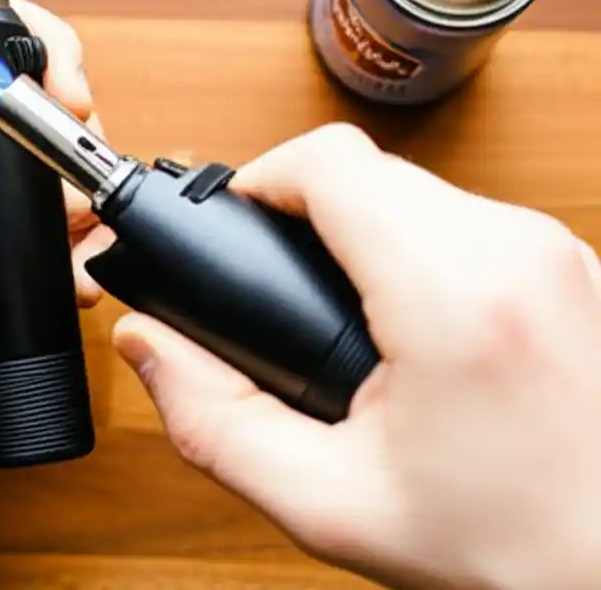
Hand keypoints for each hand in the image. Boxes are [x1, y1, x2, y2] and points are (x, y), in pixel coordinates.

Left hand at [0, 0, 105, 589]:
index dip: (9, 33)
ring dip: (80, 187)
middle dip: (63, 111)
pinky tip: (80, 272)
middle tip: (77, 143)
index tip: (49, 70)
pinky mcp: (5, 275)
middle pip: (16, 94)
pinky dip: (84, 248)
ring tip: (76, 226)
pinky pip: (63, 237)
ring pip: (50, 166)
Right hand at [113, 124, 600, 589]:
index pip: (330, 160)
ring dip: (363, 230)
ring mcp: (556, 251)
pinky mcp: (573, 263)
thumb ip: (213, 420)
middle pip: (371, 169)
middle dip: (306, 213)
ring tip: (343, 314)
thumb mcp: (329, 503)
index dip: (260, 180)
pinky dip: (418, 248)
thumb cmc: (515, 548)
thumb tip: (149, 346)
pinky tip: (406, 322)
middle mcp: (517, 251)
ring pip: (420, 188)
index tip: (234, 223)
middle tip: (279, 289)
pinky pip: (468, 219)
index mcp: (454, 297)